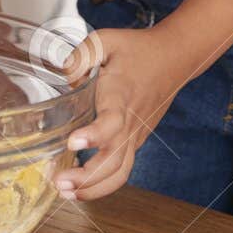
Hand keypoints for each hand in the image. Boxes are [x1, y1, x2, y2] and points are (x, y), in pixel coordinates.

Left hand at [54, 26, 183, 201]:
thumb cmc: (137, 49)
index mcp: (121, 95)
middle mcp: (131, 121)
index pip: (112, 121)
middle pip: (115, 160)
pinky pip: (122, 169)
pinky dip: (102, 183)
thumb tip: (63, 77)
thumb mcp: (105, 40)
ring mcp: (136, 134)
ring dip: (94, 188)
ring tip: (67, 192)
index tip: (72, 141)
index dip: (94, 135)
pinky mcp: (136, 140)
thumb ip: (81, 56)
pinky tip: (79, 185)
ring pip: (120, 172)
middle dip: (87, 177)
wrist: (173, 58)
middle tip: (59, 181)